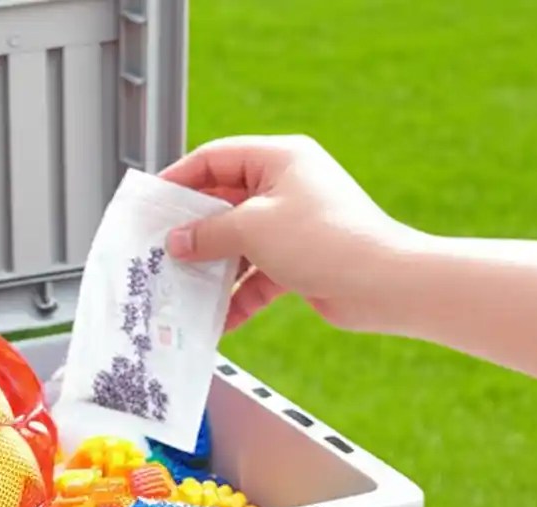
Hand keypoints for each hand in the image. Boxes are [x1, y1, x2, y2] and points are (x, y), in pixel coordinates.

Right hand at [160, 134, 414, 331]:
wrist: (384, 284)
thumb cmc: (328, 240)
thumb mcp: (252, 228)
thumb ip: (207, 233)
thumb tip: (177, 241)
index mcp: (279, 158)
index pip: (215, 158)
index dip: (179, 178)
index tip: (152, 201)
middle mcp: (286, 186)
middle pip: (223, 203)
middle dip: (193, 232)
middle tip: (161, 249)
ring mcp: (292, 224)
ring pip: (237, 243)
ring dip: (212, 268)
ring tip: (183, 288)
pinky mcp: (298, 259)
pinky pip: (256, 274)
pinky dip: (238, 294)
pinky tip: (219, 318)